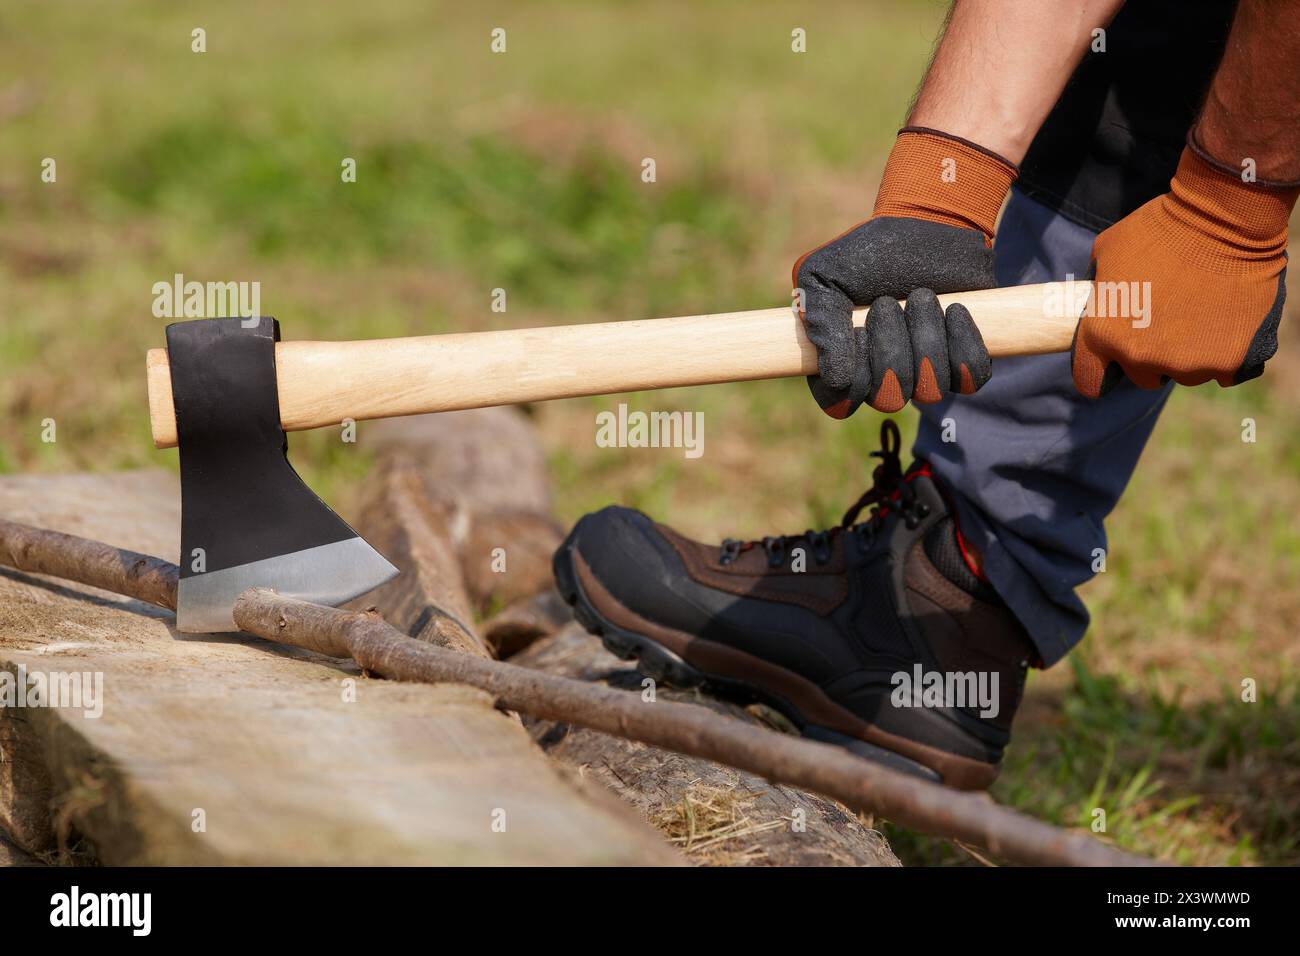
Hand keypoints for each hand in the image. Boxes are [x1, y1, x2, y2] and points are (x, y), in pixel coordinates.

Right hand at [793, 128, 1014, 417]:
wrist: (925, 226)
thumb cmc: (867, 253)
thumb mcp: (825, 274)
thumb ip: (817, 318)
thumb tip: (835, 377)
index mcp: (841, 365)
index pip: (841, 404)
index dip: (852, 376)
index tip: (856, 328)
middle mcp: (881, 377)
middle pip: (890, 396)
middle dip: (891, 345)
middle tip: (887, 301)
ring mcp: (923, 372)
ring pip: (930, 390)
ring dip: (927, 338)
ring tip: (921, 296)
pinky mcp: (961, 360)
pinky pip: (970, 378)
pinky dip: (964, 342)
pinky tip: (955, 309)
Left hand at [1073, 146, 1298, 395]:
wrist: (1223, 220)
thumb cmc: (1161, 228)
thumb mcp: (1108, 250)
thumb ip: (1101, 288)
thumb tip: (1101, 300)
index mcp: (1103, 333)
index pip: (1090, 378)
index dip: (1100, 369)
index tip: (1110, 361)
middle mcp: (1140, 356)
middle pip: (1143, 375)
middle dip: (1151, 354)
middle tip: (1168, 322)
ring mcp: (1185, 363)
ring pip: (1184, 373)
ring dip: (1189, 353)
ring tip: (1201, 315)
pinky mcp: (1227, 362)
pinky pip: (1223, 371)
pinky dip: (1226, 353)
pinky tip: (1228, 324)